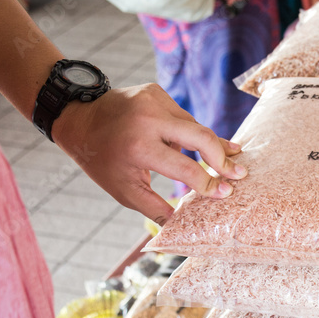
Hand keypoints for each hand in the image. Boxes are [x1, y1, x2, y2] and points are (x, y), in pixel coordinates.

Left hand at [51, 83, 247, 224]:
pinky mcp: (156, 91)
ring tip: (231, 157)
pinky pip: (183, 117)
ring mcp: (154, 101)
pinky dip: (190, 132)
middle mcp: (148, 119)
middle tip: (240, 173)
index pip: (186, 168)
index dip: (209, 184)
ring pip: (195, 126)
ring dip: (210, 145)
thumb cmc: (102, 160)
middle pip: (201, 137)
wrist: (79, 117)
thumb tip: (182, 226)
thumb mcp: (123, 189)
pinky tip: (200, 144)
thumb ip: (154, 207)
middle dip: (222, 158)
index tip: (226, 193)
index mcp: (139, 147)